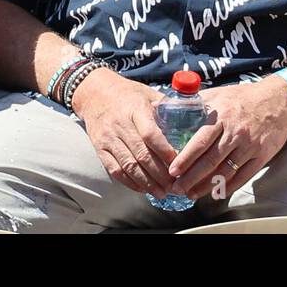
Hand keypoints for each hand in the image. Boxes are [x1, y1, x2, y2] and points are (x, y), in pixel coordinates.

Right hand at [71, 69, 176, 197]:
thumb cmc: (127, 94)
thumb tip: (192, 118)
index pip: (150, 134)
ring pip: (129, 166)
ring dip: (147, 183)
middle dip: (160, 174)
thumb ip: (166, 107)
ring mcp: (108, 138)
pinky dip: (130, 183)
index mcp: (135, 110)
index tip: (178, 163)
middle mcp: (120, 124)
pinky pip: (115, 170)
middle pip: (141, 154)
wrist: (94, 93)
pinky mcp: (99, 148)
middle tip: (175, 185)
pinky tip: (143, 189)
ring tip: (162, 193)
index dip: (164, 151)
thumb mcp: (148, 93)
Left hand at [168, 76, 286, 200]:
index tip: (173, 171)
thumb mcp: (217, 94)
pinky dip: (228, 186)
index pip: (201, 140)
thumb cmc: (242, 98)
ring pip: (225, 171)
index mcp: (222, 116)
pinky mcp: (262, 156)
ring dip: (207, 185)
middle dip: (191, 177)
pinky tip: (215, 192)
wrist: (279, 101)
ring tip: (191, 194)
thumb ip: (191, 103)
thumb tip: (159, 107)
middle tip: (177, 188)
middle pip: (211, 160)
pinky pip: (243, 175)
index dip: (186, 158)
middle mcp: (236, 132)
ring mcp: (250, 146)